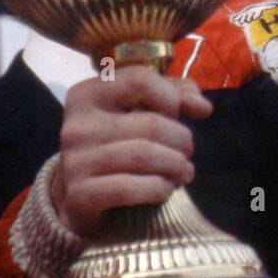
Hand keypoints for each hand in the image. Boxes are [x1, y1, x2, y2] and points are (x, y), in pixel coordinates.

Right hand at [52, 66, 212, 236]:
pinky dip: (158, 189)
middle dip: (182, 140)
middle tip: (186, 153)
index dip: (171, 98)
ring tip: (182, 172)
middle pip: (151, 124)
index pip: (140, 79)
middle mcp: (76, 124)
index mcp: (87, 94)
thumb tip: (203, 107)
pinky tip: (165, 189)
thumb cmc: (116, 145)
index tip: (176, 116)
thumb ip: (172, 95)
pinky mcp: (79, 195)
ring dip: (176, 166)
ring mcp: (75, 160)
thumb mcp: (138, 111)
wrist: (78, 197)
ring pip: (144, 155)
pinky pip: (130, 187)